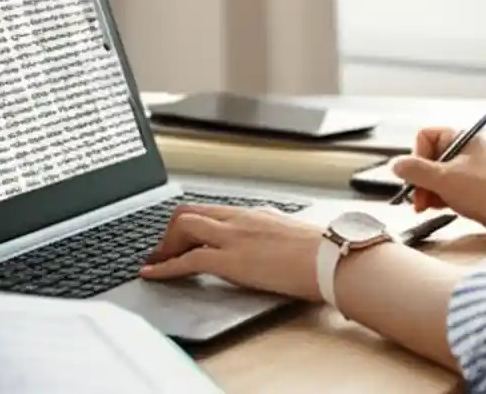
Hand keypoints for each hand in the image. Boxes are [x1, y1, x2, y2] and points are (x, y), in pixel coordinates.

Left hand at [140, 204, 323, 300]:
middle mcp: (239, 219)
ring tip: (155, 263)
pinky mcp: (230, 260)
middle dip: (170, 232)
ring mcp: (233, 237)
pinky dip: (165, 267)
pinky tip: (154, 274)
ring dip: (164, 246)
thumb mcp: (292, 239)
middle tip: (161, 251)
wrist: (332, 259)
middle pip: (189, 212)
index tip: (181, 239)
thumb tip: (274, 255)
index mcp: (255, 214)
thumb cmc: (323, 254)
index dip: (189, 225)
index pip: (211, 212)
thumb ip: (274, 242)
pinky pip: (188, 259)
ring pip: (183, 227)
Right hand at [392, 127, 485, 237]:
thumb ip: (414, 170)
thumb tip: (394, 165)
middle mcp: (464, 149)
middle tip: (418, 200)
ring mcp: (468, 169)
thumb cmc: (484, 192)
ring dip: (426, 191)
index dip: (417, 156)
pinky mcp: (471, 187)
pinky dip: (438, 198)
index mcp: (461, 138)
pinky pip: (445, 187)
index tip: (419, 177)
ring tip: (426, 207)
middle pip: (427, 158)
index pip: (424, 136)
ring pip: (434, 175)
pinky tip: (437, 209)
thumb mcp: (443, 179)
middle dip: (419, 179)